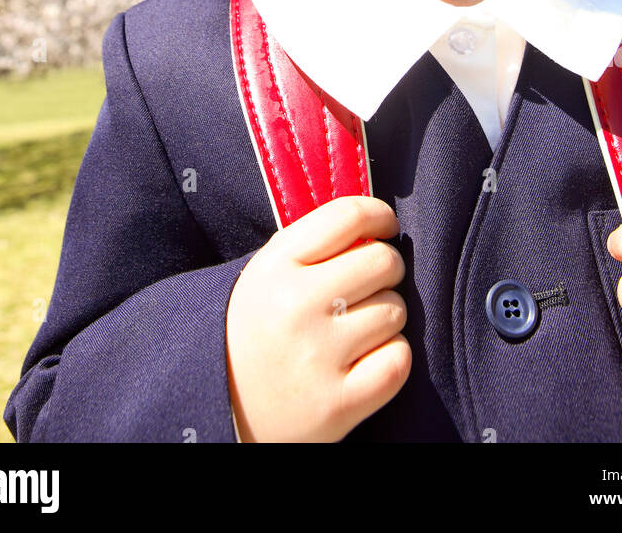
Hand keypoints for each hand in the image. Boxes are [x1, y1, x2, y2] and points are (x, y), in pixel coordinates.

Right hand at [226, 195, 410, 442]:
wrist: (222, 405)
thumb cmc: (259, 327)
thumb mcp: (268, 272)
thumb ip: (316, 242)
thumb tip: (377, 225)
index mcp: (276, 266)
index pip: (348, 216)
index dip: (380, 216)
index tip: (385, 228)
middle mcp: (295, 306)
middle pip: (384, 261)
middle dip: (387, 270)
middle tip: (369, 286)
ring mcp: (317, 356)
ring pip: (395, 310)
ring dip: (386, 316)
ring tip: (356, 329)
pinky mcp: (339, 403)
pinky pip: (399, 359)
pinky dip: (392, 357)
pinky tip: (366, 359)